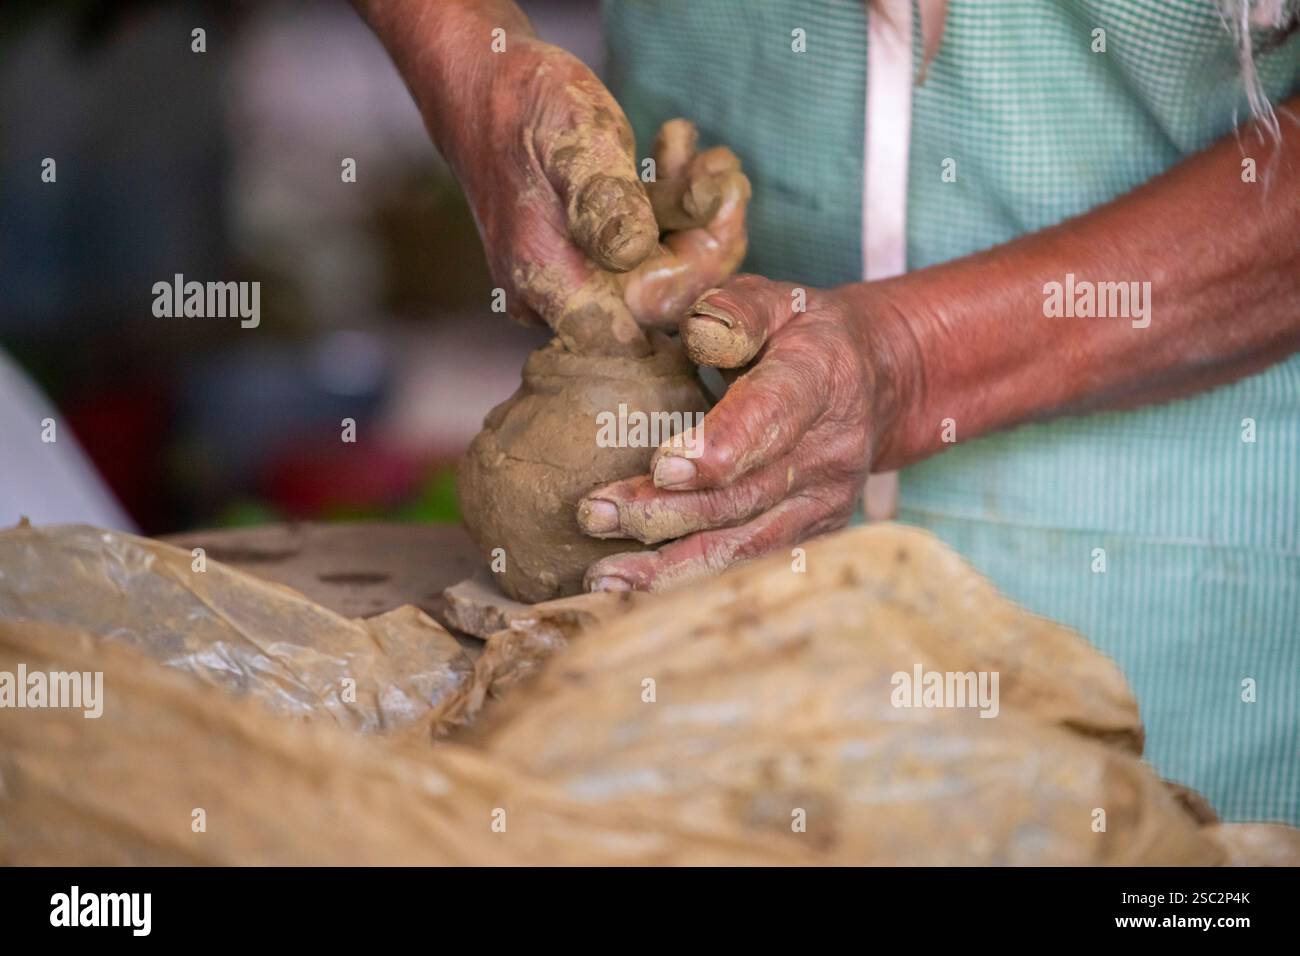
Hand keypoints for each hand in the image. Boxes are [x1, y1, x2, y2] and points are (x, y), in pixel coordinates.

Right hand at [358, 2, 748, 350]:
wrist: (481, 80)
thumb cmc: (521, 104)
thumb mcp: (572, 140)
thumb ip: (602, 198)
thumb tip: (631, 250)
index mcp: (551, 282)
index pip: (645, 316)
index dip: (699, 270)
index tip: (723, 202)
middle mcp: (561, 295)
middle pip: (660, 295)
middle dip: (706, 230)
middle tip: (722, 169)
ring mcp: (574, 276)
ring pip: (658, 266)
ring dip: (692, 207)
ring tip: (697, 149)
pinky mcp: (587, 254)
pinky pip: (645, 245)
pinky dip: (670, 200)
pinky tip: (674, 146)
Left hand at [577, 276, 916, 590]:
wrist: (871, 381)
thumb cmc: (799, 336)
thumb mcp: (773, 299)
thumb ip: (732, 308)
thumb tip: (694, 331)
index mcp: (817, 379)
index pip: (771, 416)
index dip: (721, 446)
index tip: (663, 465)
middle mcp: (829, 451)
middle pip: (743, 495)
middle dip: (665, 511)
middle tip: (594, 514)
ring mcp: (825, 503)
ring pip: (745, 547)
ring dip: (670, 566)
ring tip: (601, 575)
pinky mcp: (813, 537)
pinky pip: (751, 569)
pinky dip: (692, 585)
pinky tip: (636, 595)